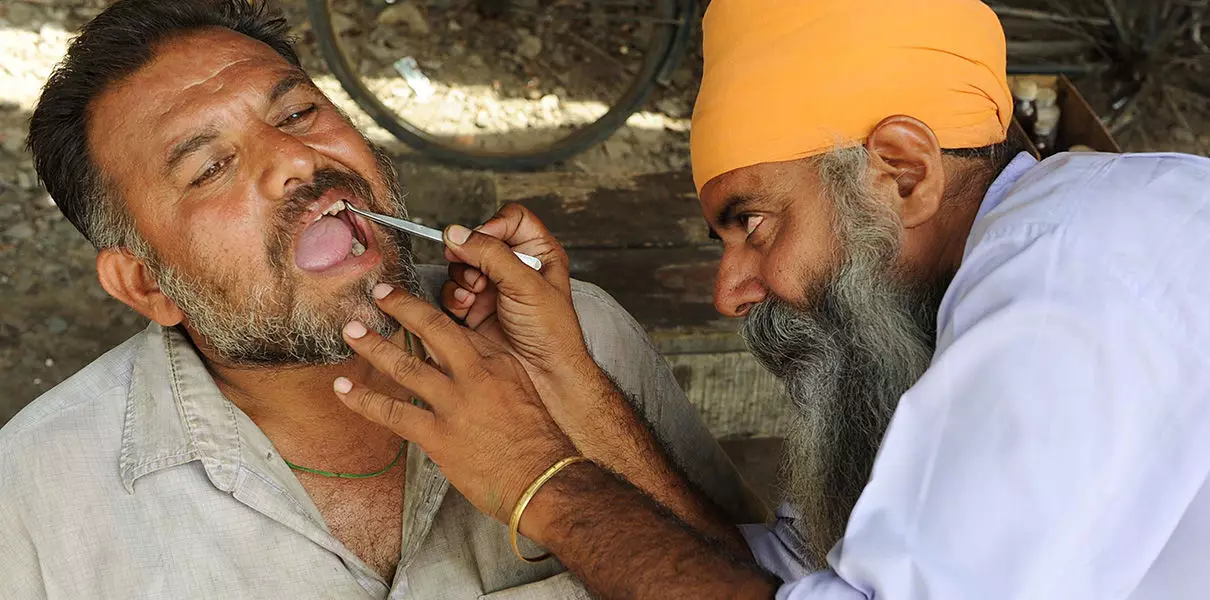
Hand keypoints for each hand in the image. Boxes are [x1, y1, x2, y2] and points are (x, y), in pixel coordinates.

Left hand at [335, 283, 576, 521]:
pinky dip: (364, 400)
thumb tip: (465, 368)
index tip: (410, 301)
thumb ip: (491, 375)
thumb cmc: (539, 443)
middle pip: (432, 329)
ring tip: (351, 331)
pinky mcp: (438, 436)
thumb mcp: (522, 393)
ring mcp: (454, 404)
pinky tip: (344, 390)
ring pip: (406, 365)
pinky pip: (393, 413)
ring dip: (374, 346)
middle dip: (402, 307)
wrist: (544, 478)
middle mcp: (474, 375)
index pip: (458, 328)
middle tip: (378, 293)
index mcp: (497, 362)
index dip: (430, 311)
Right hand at [440, 203, 593, 381]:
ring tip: (476, 294)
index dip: (494, 225)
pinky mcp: (476, 308)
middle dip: (472, 256)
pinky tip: (467, 307)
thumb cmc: (552, 333)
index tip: (484, 239)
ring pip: (462, 266)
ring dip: (463, 278)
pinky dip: (455, 297)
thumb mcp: (526, 285)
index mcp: (540, 253)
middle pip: (479, 241)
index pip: (512, 219)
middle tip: (474, 270)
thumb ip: (491, 255)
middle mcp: (515, 267)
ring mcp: (494, 288)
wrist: (544, 376)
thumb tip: (457, 234)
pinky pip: (452, 291)